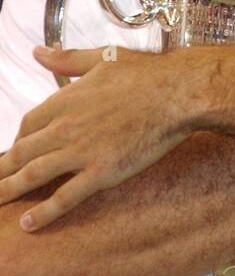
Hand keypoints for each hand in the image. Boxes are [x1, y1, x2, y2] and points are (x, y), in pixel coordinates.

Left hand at [0, 46, 199, 228]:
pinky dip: (43, 212)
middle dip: (2, 170)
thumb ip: (66, 59)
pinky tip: (28, 223)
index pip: (28, 124)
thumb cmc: (147, 74)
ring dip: (10, 191)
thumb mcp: (103, 57)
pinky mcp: (101, 172)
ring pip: (34, 175)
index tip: (17, 151)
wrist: (178, 94)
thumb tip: (38, 52)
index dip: (18, 141)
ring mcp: (82, 152)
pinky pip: (65, 197)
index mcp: (65, 99)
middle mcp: (66, 126)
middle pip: (21, 153)